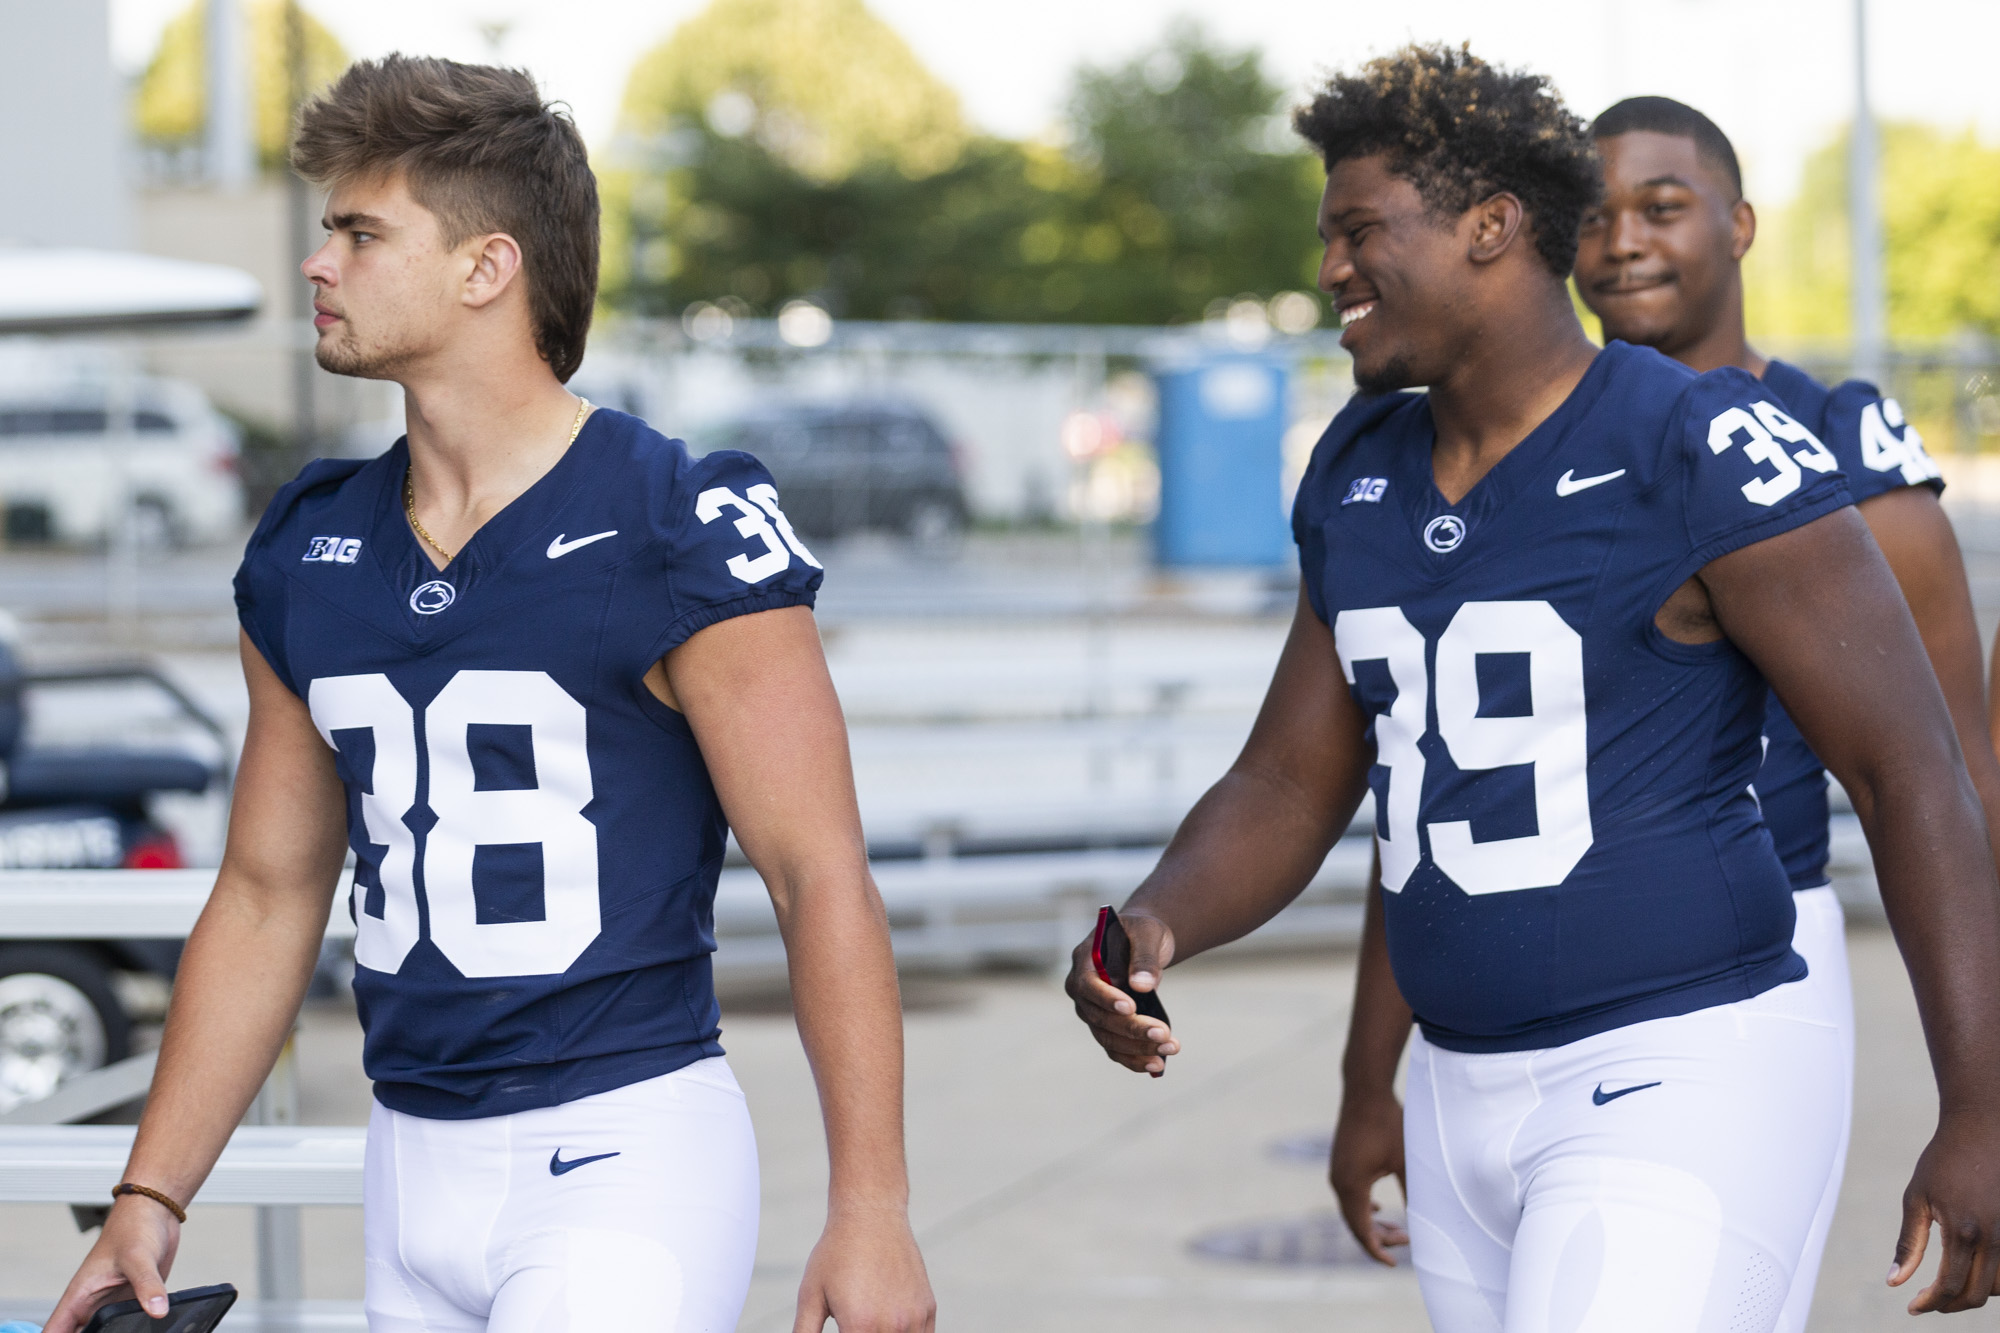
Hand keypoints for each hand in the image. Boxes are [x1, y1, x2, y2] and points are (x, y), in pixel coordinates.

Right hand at [43, 1195, 180, 1332]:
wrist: (155, 1213)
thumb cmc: (133, 1227)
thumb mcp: (138, 1258)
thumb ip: (146, 1285)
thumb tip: (157, 1310)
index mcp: (80, 1296)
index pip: (54, 1331)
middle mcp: (93, 1304)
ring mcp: (112, 1304)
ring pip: (103, 1332)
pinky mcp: (132, 1301)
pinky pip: (127, 1325)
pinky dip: (132, 1329)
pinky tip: (146, 1331)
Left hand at [793, 1202, 934, 1332]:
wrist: (871, 1215)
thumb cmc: (836, 1253)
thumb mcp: (810, 1296)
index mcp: (859, 1327)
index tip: (845, 1332)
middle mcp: (891, 1326)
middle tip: (856, 1326)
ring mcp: (913, 1318)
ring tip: (868, 1322)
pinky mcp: (927, 1308)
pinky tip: (889, 1327)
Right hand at [1064, 910, 1177, 1076]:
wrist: (1144, 942)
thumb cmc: (1142, 932)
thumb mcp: (1147, 933)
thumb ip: (1145, 957)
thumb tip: (1143, 986)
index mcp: (1084, 960)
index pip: (1088, 985)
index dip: (1106, 999)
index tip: (1130, 1007)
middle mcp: (1081, 989)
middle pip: (1099, 1017)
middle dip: (1132, 1029)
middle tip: (1164, 1034)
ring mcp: (1092, 1010)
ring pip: (1108, 1038)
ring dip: (1138, 1048)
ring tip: (1170, 1048)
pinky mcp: (1105, 1026)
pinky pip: (1115, 1048)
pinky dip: (1135, 1059)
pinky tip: (1158, 1064)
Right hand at [1330, 1087, 1407, 1265]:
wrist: (1366, 1090)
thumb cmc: (1389, 1124)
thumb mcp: (1406, 1162)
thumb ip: (1411, 1193)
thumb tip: (1421, 1221)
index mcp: (1352, 1186)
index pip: (1361, 1231)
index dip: (1377, 1250)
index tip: (1392, 1264)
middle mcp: (1338, 1181)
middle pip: (1355, 1223)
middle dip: (1378, 1238)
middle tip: (1405, 1241)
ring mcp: (1336, 1171)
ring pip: (1352, 1209)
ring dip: (1372, 1223)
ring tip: (1397, 1229)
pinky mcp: (1340, 1161)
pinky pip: (1349, 1195)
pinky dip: (1363, 1208)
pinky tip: (1378, 1209)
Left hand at [1889, 1108, 1999, 1311]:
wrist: (1982, 1129)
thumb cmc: (1943, 1160)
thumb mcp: (1916, 1197)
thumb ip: (1909, 1242)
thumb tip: (1894, 1281)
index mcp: (1964, 1231)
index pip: (1950, 1287)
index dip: (1930, 1304)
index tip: (1913, 1307)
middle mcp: (1995, 1238)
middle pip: (1977, 1295)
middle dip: (1950, 1305)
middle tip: (1927, 1302)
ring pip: (1999, 1288)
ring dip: (1973, 1294)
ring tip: (1946, 1288)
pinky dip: (1993, 1281)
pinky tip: (1970, 1272)